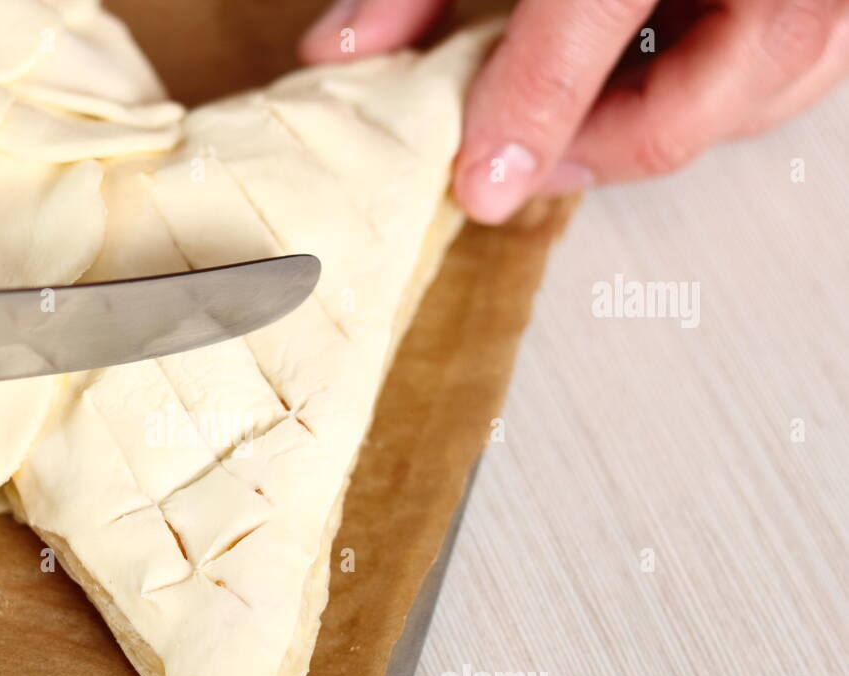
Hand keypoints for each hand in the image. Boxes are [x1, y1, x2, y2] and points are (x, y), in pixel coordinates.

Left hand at [300, 0, 848, 222]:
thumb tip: (350, 49)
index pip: (589, 11)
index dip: (530, 114)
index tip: (480, 180)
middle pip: (720, 78)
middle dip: (609, 143)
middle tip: (529, 161)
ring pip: (779, 80)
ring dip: (673, 126)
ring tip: (585, 128)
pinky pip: (806, 56)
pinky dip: (726, 88)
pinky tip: (652, 80)